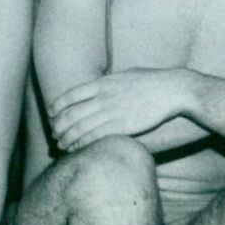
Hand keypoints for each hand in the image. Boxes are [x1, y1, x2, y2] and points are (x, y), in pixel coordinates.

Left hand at [48, 68, 188, 150]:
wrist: (173, 90)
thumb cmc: (151, 81)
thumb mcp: (124, 75)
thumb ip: (106, 83)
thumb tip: (94, 86)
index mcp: (102, 83)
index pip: (69, 96)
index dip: (56, 107)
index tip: (51, 114)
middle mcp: (103, 98)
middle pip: (70, 114)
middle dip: (58, 126)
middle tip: (54, 133)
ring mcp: (112, 112)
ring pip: (80, 128)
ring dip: (67, 138)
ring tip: (61, 145)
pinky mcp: (122, 126)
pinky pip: (95, 137)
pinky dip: (82, 144)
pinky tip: (76, 149)